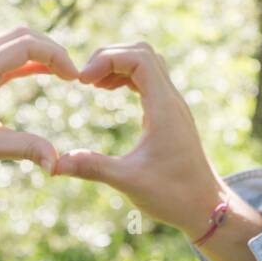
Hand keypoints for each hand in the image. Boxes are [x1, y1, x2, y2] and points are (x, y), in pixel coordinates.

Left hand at [0, 26, 78, 179]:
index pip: (27, 45)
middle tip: (72, 74)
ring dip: (39, 51)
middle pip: (22, 34)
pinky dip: (26, 60)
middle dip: (52, 49)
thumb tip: (58, 163)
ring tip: (63, 73)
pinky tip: (44, 73)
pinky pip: (3, 55)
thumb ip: (27, 148)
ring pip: (12, 41)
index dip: (56, 56)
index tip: (74, 78)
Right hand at [53, 42, 229, 235]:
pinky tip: (108, 92)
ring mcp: (172, 105)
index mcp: (164, 108)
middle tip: (85, 80)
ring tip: (92, 84)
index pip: (139, 58)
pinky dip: (126, 77)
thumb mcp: (129, 182)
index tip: (83, 81)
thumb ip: (93, 168)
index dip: (107, 59)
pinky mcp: (170, 114)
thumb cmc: (174, 195)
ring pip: (147, 64)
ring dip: (118, 65)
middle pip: (142, 53)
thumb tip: (55, 164)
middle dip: (110, 57)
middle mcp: (171, 100)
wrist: (206, 208)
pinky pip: (149, 80)